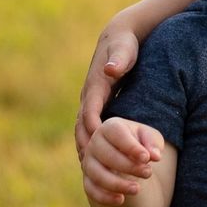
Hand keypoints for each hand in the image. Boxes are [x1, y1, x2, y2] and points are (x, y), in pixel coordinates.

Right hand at [74, 24, 140, 159]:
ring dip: (85, 148)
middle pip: (81, 126)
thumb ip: (119, 59)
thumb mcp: (124, 49)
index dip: (93, 131)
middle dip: (86, 147)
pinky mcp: (95, 103)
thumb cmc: (125, 44)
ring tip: (91, 171)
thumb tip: (111, 69)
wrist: (118, 35)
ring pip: (81, 129)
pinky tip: (96, 161)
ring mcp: (90, 100)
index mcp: (96, 85)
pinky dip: (88, 143)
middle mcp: (89, 95)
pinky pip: (88, 127)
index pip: (90, 112)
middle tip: (93, 169)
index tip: (98, 150)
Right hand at [81, 116, 162, 206]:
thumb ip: (152, 143)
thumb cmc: (139, 142)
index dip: (131, 147)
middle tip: (148, 173)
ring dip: (117, 184)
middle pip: (106, 155)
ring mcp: (88, 161)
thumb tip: (155, 156)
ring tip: (137, 189)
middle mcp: (95, 142)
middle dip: (128, 166)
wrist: (126, 155)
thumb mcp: (149, 137)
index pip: (117, 134)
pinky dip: (104, 197)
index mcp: (110, 127)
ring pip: (97, 174)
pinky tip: (121, 200)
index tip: (146, 158)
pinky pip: (91, 189)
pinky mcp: (87, 179)